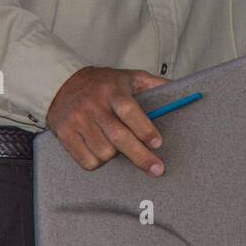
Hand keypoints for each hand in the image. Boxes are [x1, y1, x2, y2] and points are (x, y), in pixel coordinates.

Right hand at [46, 66, 169, 173]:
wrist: (62, 84)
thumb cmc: (103, 84)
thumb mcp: (129, 77)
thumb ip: (155, 84)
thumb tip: (183, 90)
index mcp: (112, 90)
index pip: (130, 111)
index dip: (144, 129)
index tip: (158, 143)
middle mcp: (94, 105)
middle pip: (119, 137)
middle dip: (140, 156)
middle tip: (157, 169)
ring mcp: (77, 120)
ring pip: (103, 152)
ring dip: (115, 156)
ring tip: (118, 146)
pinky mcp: (64, 134)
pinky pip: (86, 160)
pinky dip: (98, 162)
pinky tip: (101, 151)